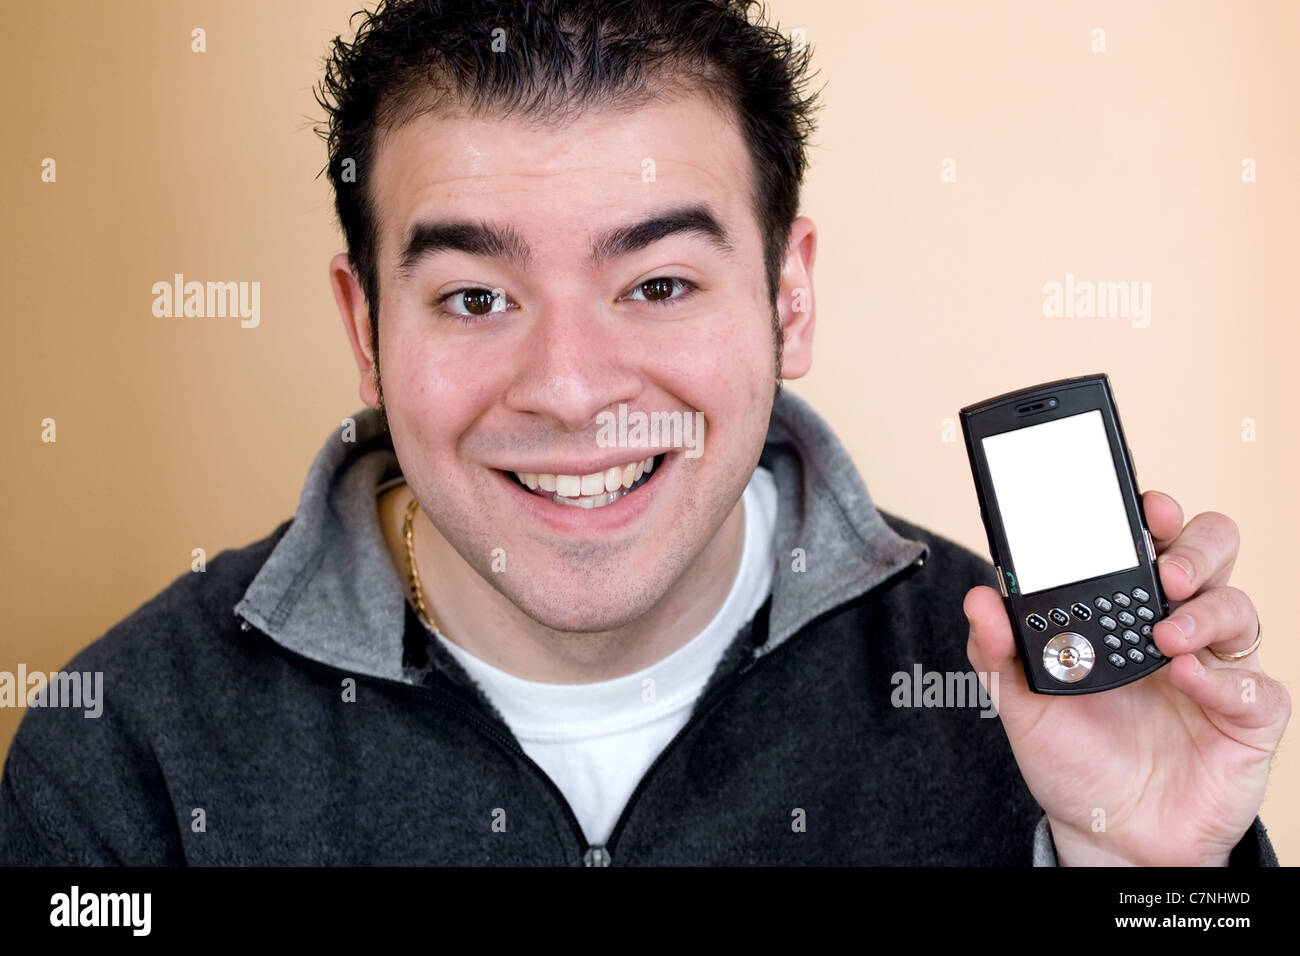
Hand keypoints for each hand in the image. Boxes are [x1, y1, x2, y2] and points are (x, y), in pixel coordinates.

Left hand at [964, 491, 1289, 865]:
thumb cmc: (1072, 755)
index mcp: (1123, 609)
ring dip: (1205, 611)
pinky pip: (1255, 685)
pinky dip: (1223, 678)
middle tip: (1163, 571)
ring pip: (1238, 607)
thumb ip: (996, 649)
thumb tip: (980, 597)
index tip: (1141, 506)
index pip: (1150, 541)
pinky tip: (1187, 680)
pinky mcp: (1246, 716)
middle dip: (1193, 548)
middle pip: (1211, 554)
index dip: (1153, 514)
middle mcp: (1175, 625)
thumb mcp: (1019, 702)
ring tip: (1165, 637)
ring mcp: (1216, 667)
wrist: (1107, 833)